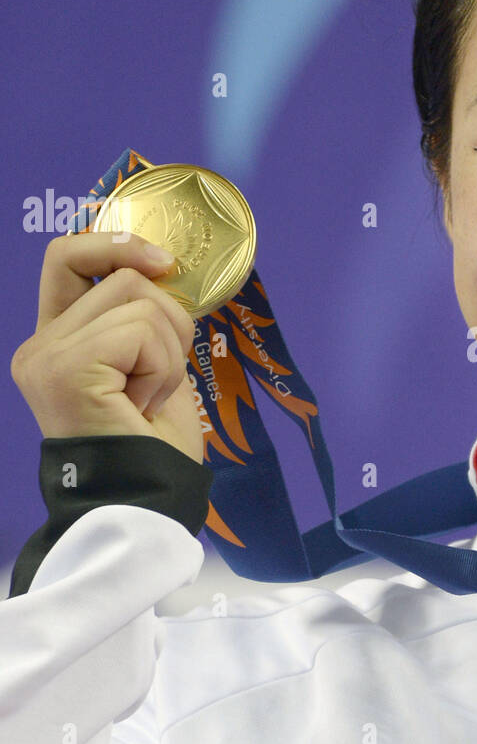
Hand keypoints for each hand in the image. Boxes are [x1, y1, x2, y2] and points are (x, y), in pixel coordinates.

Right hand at [10, 231, 204, 463]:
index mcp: (57, 341)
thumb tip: (163, 266)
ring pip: (139, 300)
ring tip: (150, 398)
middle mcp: (40, 347)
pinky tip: (144, 406)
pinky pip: (142, 331)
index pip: (67, 258)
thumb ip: (143, 318)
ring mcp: (47, 357)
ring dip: (170, 352)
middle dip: (169, 320)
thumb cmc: (156, 446)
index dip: (114, 243)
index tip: (162, 261)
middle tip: (161, 377)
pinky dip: (163, 367)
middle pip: (121, 276)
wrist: (149, 500)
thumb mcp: (154, 365)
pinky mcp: (67, 368)